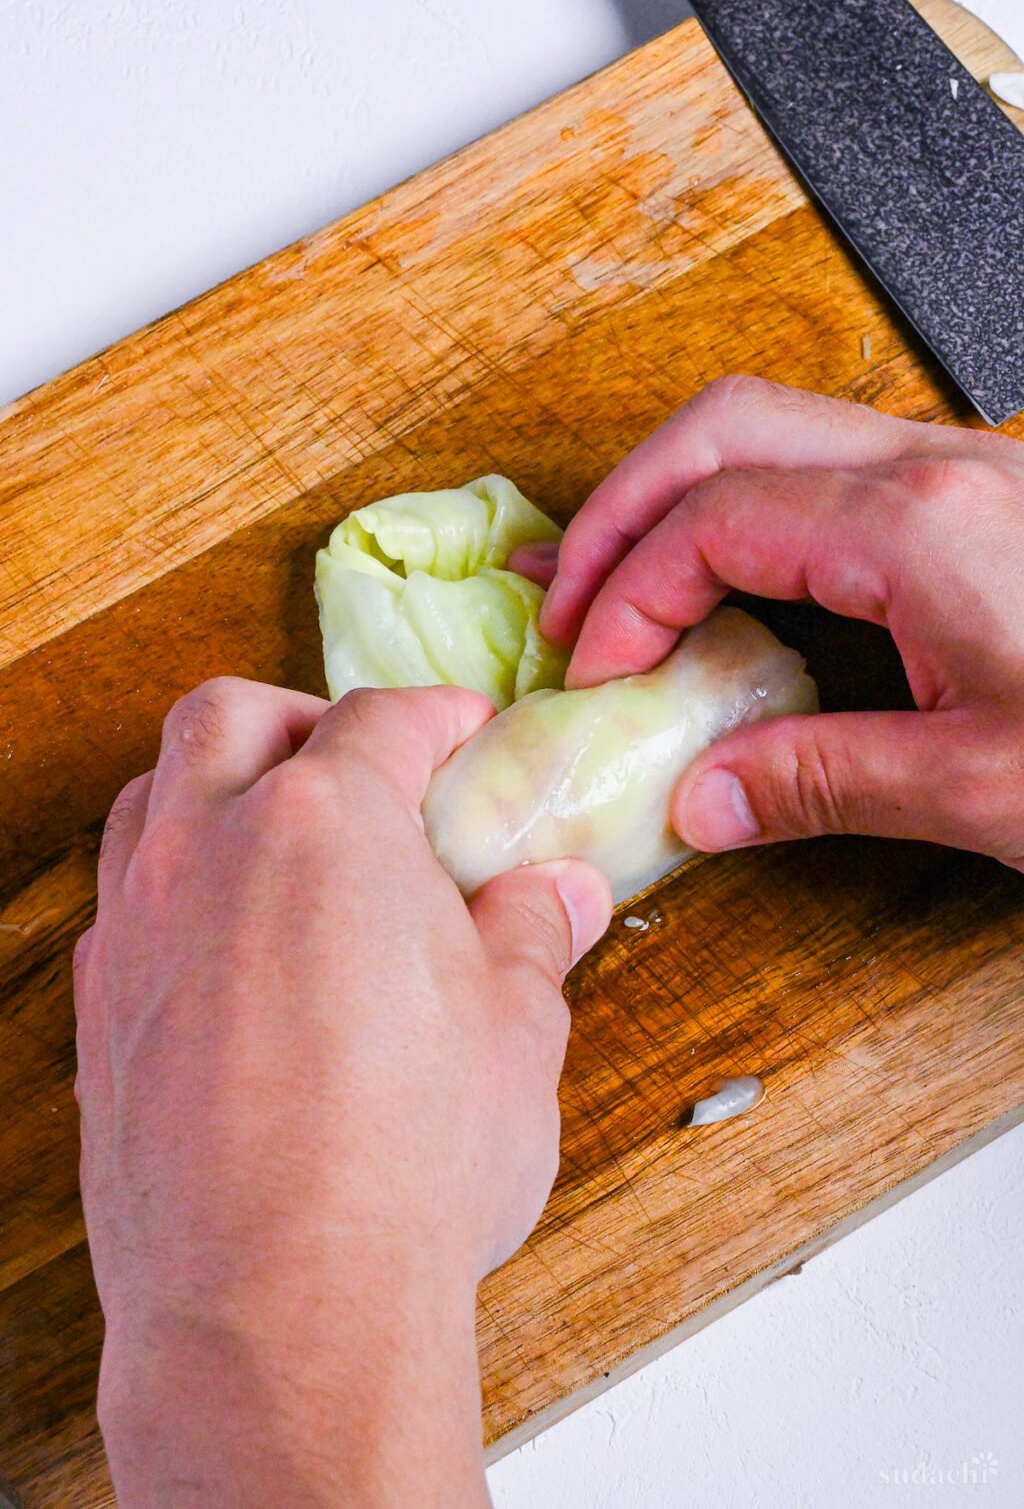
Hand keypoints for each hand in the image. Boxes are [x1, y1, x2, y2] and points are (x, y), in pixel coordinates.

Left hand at [74, 679, 609, 1508]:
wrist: (278, 1312)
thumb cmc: (407, 1162)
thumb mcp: (515, 1029)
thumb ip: (531, 933)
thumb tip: (559, 890)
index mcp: (326, 823)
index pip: (379, 719)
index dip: (435, 717)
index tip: (462, 732)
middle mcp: (211, 847)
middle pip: (231, 715)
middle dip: (299, 719)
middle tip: (358, 765)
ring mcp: (138, 923)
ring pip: (157, 791)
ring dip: (218, 786)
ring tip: (283, 838)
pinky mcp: (98, 1005)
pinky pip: (124, 895)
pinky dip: (176, 880)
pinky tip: (230, 941)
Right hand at [515, 376, 1023, 868]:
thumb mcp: (984, 785)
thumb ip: (827, 782)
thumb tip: (703, 799)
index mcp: (918, 526)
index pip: (712, 521)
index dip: (627, 596)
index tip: (596, 674)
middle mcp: (932, 467)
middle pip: (720, 432)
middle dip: (620, 512)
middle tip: (565, 598)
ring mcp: (956, 468)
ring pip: (767, 431)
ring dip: (672, 499)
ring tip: (613, 576)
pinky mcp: (971, 496)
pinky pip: (820, 466)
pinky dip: (739, 511)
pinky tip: (713, 572)